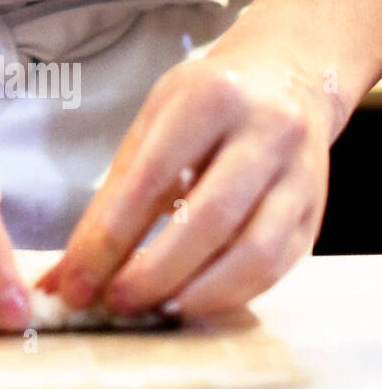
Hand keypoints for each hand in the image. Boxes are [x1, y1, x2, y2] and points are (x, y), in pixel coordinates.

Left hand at [43, 50, 332, 317]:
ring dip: (197, 294)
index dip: (109, 239)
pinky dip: (229, 294)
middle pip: (209, 220)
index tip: (77, 283)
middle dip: (154, 274)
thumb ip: (114, 194)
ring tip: (153, 309)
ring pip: (254, 254)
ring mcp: (300, 176)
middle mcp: (266, 133)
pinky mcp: (315, 215)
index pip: (151, 178)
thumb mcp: (152, 124)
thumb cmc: (203, 103)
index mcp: (211, 99)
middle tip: (115, 302)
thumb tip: (73, 270)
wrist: (284, 79)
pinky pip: (276, 268)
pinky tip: (192, 300)